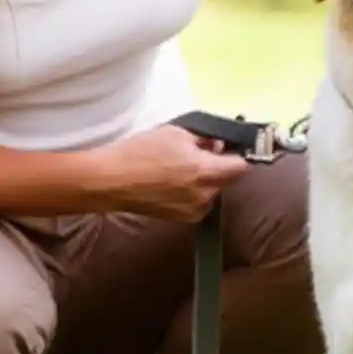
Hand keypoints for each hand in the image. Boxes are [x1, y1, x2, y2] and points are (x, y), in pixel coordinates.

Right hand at [101, 125, 251, 223]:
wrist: (111, 181)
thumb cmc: (142, 152)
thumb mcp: (176, 133)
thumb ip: (204, 139)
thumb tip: (218, 145)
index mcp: (206, 173)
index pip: (242, 167)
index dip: (237, 154)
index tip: (229, 148)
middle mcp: (205, 197)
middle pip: (226, 180)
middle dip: (217, 166)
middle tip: (197, 152)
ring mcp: (194, 211)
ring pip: (211, 192)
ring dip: (204, 181)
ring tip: (178, 168)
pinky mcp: (181, 220)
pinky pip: (197, 202)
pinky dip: (191, 193)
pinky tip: (171, 183)